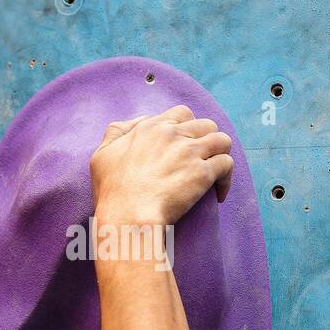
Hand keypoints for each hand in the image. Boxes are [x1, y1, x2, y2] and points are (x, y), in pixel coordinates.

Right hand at [90, 105, 233, 226]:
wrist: (128, 216)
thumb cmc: (112, 191)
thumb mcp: (102, 154)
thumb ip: (116, 132)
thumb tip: (134, 124)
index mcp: (151, 128)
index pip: (182, 113)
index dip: (188, 127)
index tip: (185, 145)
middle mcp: (173, 135)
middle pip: (206, 124)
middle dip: (207, 140)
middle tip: (202, 160)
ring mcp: (190, 153)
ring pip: (222, 140)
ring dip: (221, 154)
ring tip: (215, 172)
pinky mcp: (203, 174)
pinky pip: (227, 165)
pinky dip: (226, 178)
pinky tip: (217, 193)